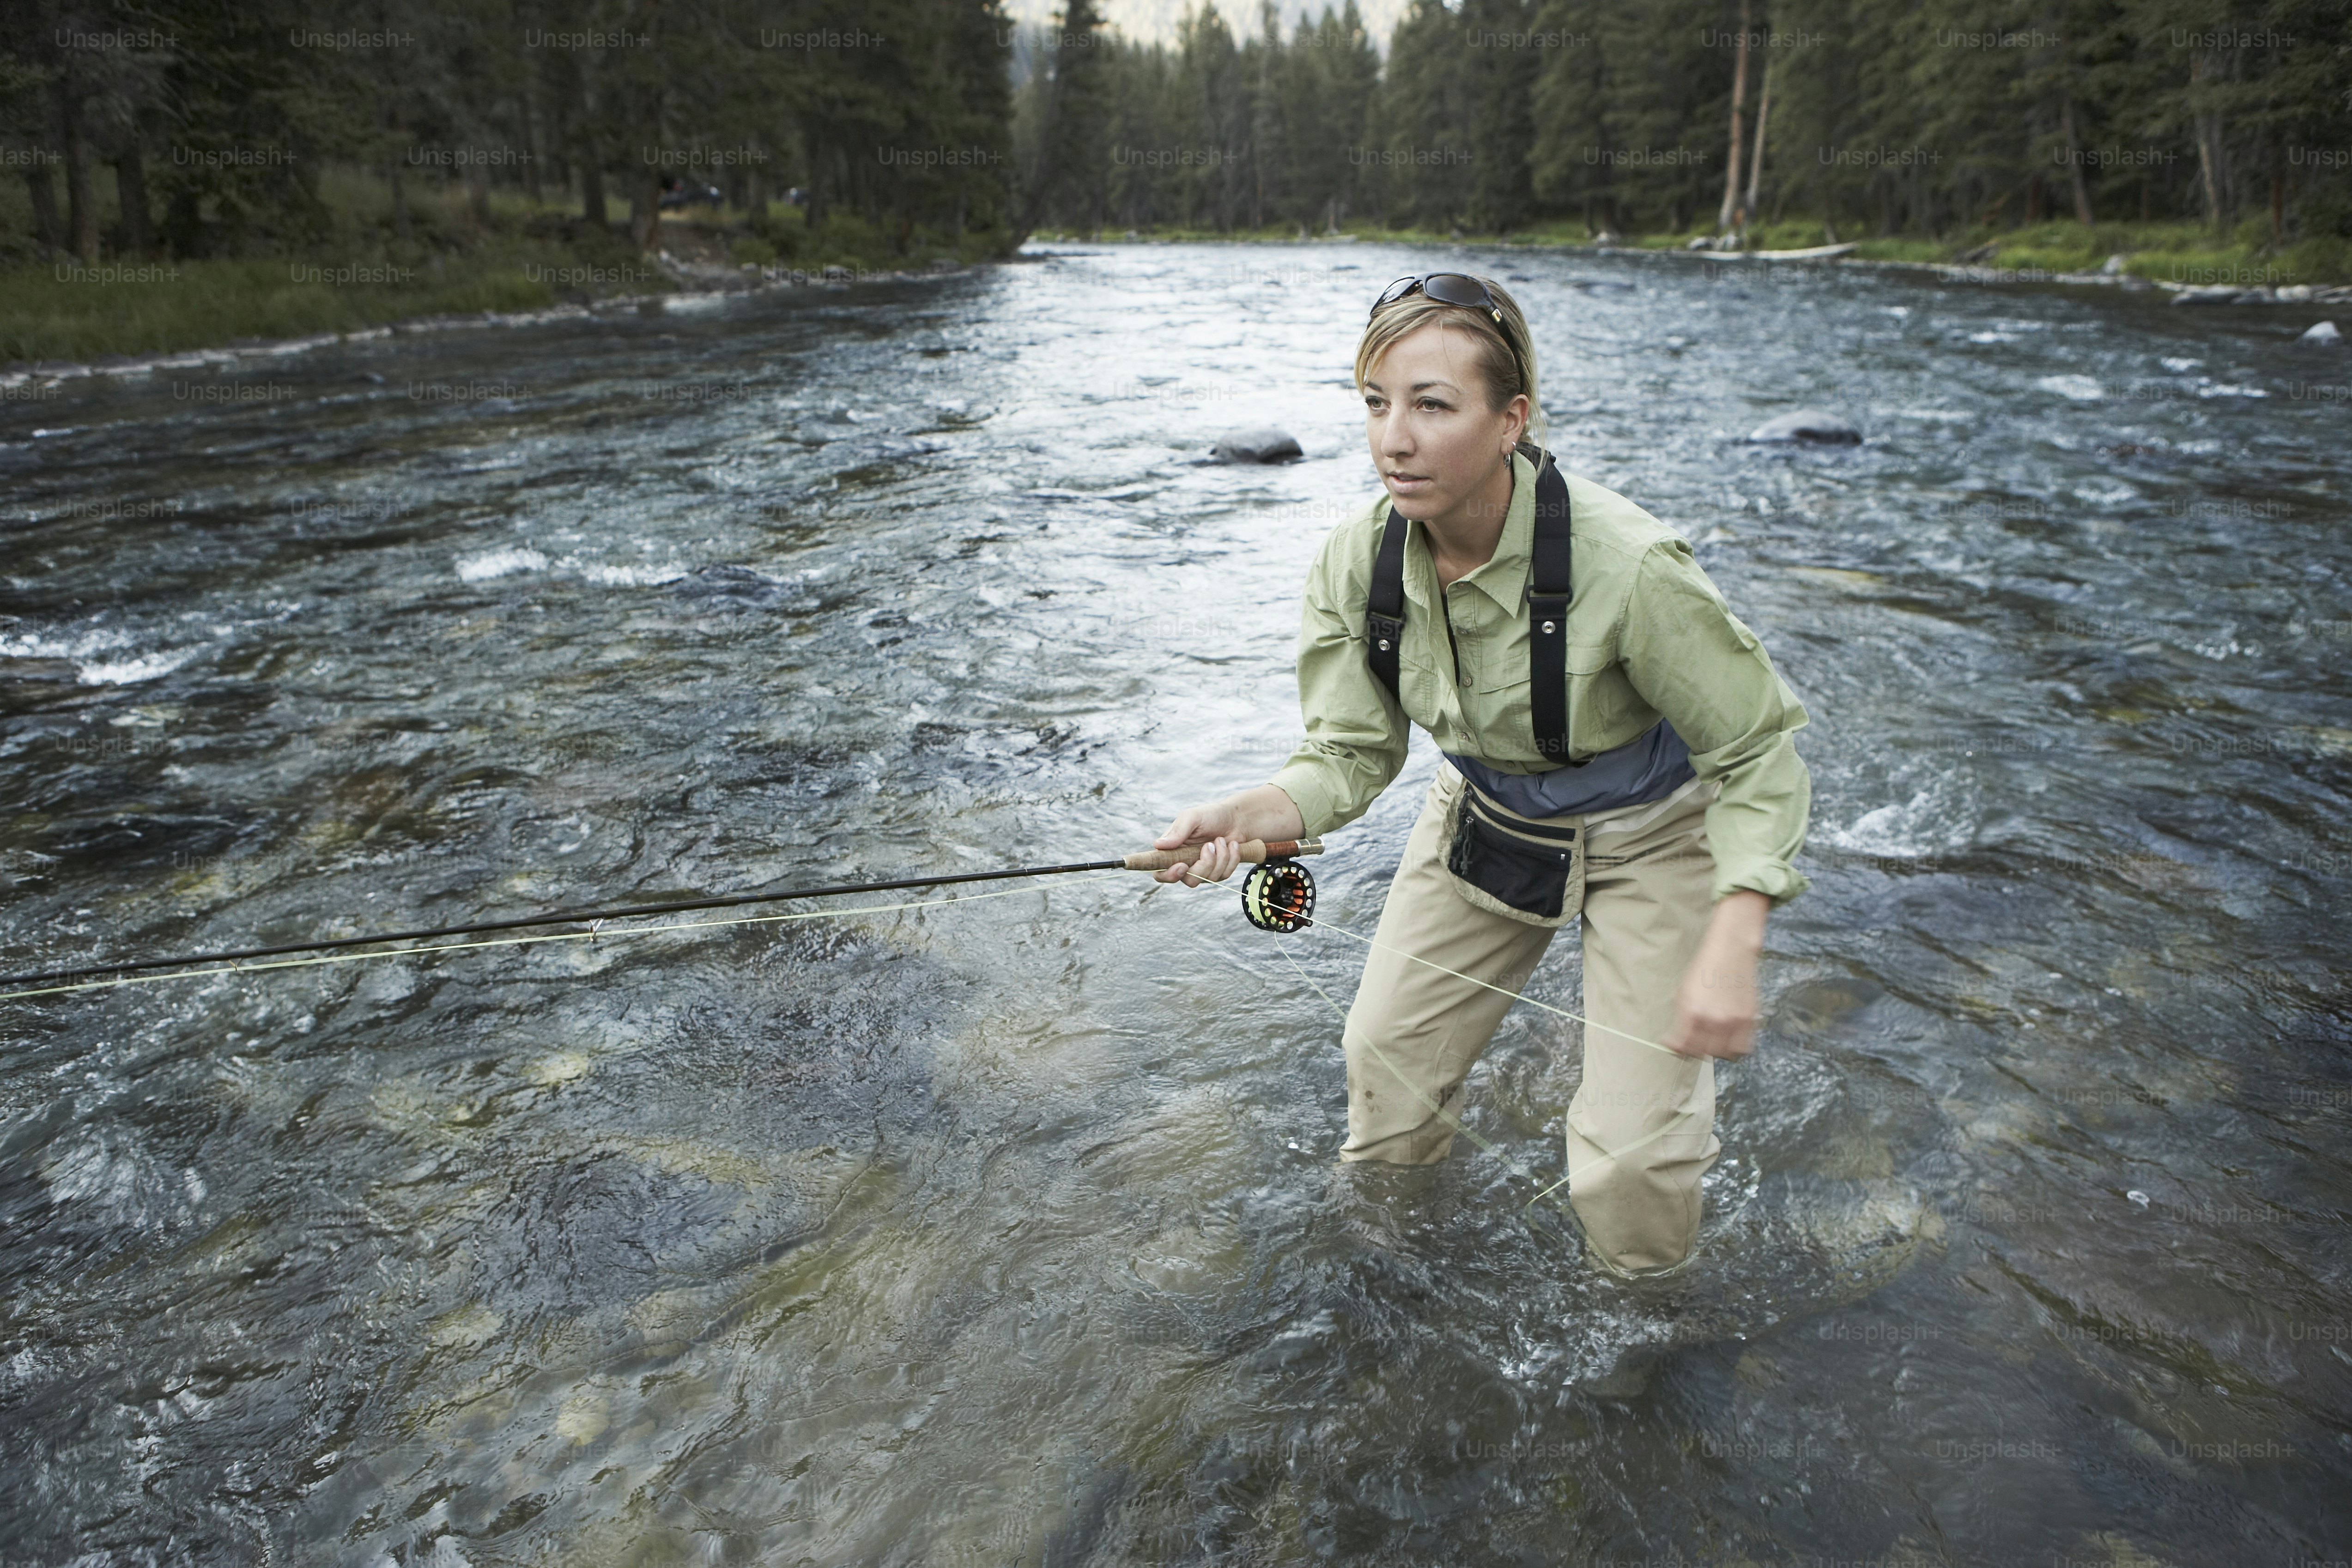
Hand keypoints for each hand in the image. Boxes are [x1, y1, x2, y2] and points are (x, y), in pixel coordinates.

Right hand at [1152, 802, 1243, 886]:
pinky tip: (1232, 845)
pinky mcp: (1218, 872)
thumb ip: (1177, 831)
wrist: (1235, 818)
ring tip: (1221, 840)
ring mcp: (1202, 870)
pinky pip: (1224, 875)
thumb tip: (1157, 845)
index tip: (1183, 865)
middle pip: (1190, 880)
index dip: (1169, 875)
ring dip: (1221, 857)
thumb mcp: (1192, 817)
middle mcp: (1185, 863)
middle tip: (1210, 845)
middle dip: (1204, 864)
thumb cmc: (1210, 815)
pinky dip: (1232, 858)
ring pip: (1209, 879)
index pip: (1160, 873)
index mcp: (1172, 851)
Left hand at [1661, 891, 1769, 1058]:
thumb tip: (1672, 1042)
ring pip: (1724, 1054)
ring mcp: (1734, 1021)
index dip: (1677, 1048)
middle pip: (1703, 1053)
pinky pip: (1743, 1047)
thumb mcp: (1683, 992)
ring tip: (1709, 1039)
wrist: (1731, 950)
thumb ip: (1679, 1020)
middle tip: (1692, 1041)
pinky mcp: (1750, 1018)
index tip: (1674, 1044)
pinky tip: (1726, 1037)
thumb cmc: (1705, 968)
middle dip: (1694, 1050)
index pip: (1683, 1046)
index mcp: (1693, 1012)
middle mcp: (1714, 1020)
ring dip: (1714, 1051)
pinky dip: (1734, 1048)